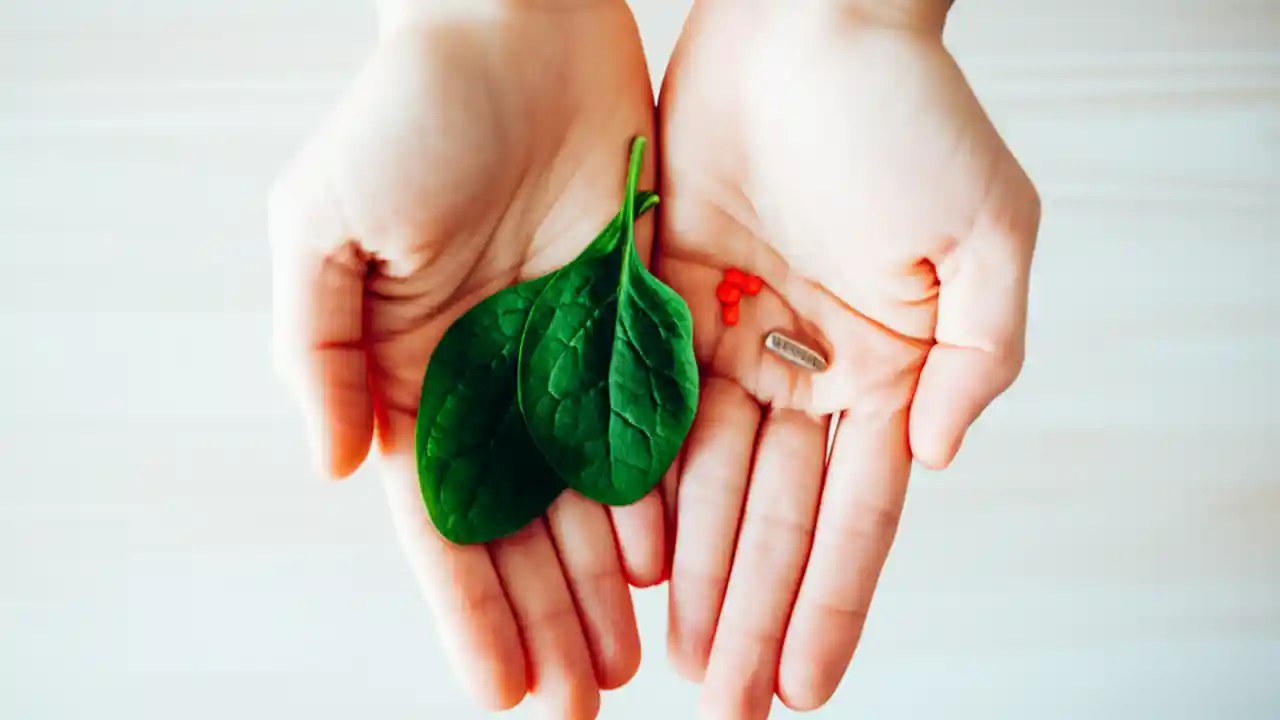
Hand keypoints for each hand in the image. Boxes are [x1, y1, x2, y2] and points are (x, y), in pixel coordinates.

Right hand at [268, 2, 661, 715]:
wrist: (512, 27)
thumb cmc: (405, 114)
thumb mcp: (323, 226)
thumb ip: (315, 350)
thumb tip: (336, 469)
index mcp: (413, 375)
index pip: (444, 520)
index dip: (469, 607)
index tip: (503, 689)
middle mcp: (491, 381)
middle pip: (524, 527)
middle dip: (547, 617)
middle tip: (582, 701)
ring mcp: (563, 356)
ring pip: (590, 493)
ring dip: (604, 580)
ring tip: (631, 660)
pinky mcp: (627, 319)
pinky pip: (647, 424)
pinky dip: (656, 494)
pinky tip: (672, 558)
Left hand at [656, 0, 1039, 715]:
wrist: (807, 22)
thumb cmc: (910, 114)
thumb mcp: (989, 232)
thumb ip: (980, 355)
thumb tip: (936, 461)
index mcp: (886, 370)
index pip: (856, 515)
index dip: (830, 603)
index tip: (806, 687)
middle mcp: (804, 372)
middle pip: (773, 518)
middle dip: (754, 613)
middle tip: (728, 704)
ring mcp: (729, 343)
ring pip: (705, 482)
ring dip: (695, 573)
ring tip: (678, 657)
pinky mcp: (659, 305)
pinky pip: (643, 411)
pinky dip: (636, 484)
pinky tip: (627, 557)